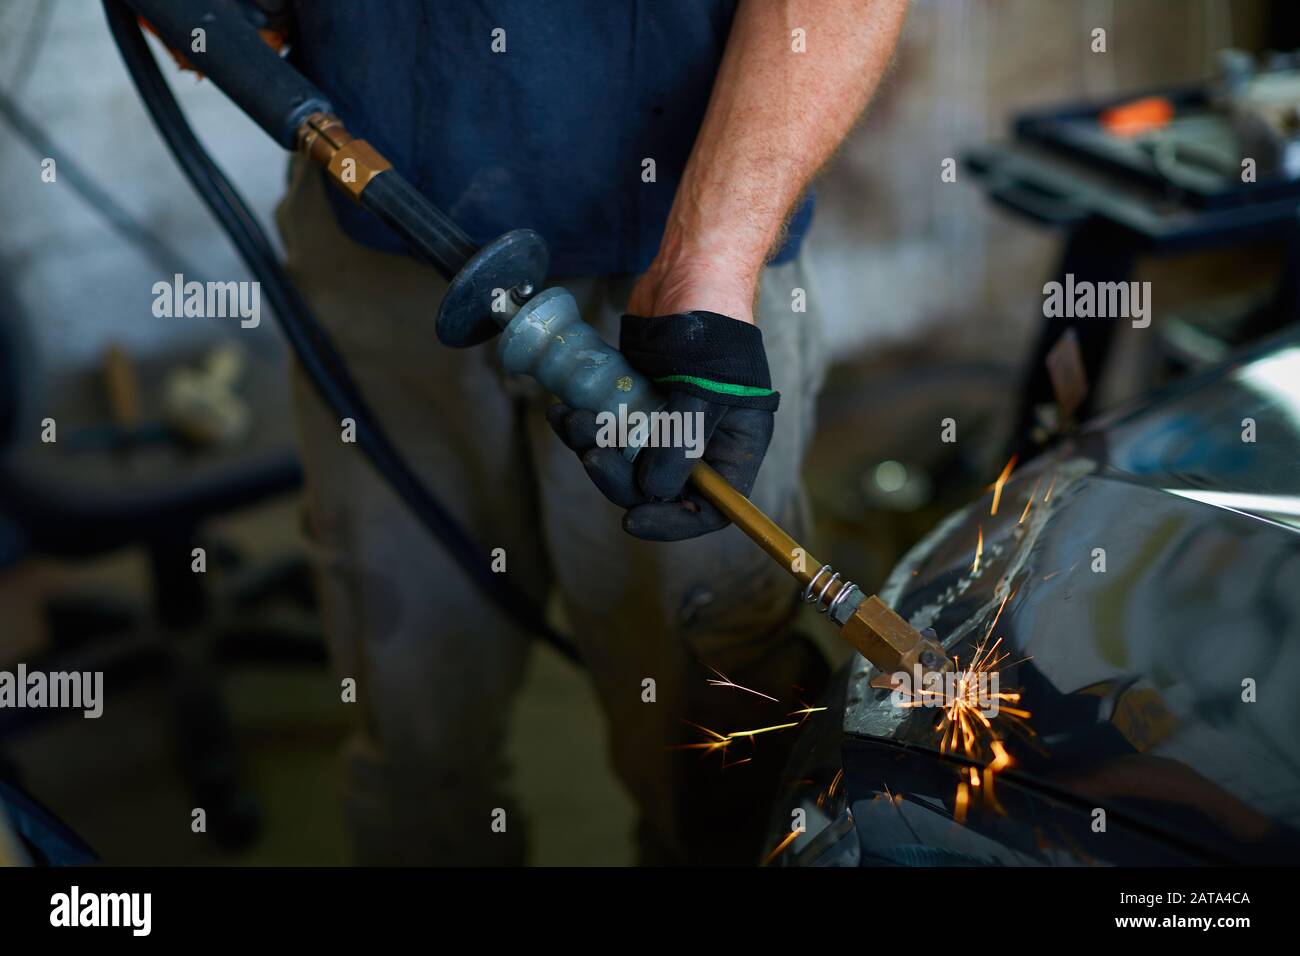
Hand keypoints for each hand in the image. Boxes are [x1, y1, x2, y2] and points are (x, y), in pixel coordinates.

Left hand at [547, 284, 778, 540]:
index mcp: (734, 448)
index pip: (710, 509)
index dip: (673, 522)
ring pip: (625, 460)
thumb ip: (681, 444)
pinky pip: (608, 430)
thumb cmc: (712, 330)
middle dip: (618, 476)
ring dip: (592, 446)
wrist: (689, 273)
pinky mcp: (637, 401)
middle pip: (657, 489)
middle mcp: (702, 443)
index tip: (633, 520)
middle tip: (591, 453)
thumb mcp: (702, 392)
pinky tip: (563, 409)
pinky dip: (584, 425)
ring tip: (570, 418)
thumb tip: (653, 492)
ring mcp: (668, 422)